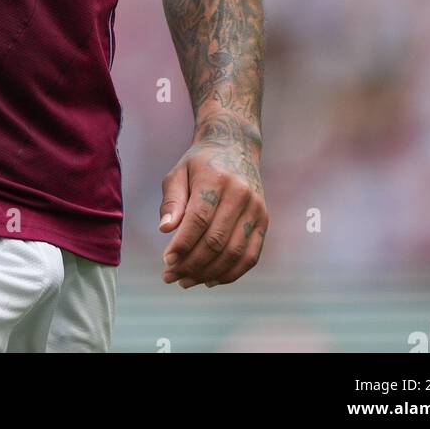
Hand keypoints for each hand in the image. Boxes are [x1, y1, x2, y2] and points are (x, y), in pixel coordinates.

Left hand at [158, 116, 267, 288]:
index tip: (166, 261)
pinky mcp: (264, 221)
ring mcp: (256, 209)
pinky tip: (210, 280)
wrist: (236, 147)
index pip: (199, 219)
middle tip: (170, 276)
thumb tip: (165, 230)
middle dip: (191, 264)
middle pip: (216, 240)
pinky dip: (230, 274)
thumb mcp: (179, 172)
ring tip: (186, 281)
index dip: (182, 244)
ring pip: (233, 253)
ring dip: (208, 273)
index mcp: (216, 178)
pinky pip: (250, 256)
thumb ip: (172, 200)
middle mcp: (240, 194)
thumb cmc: (200, 163)